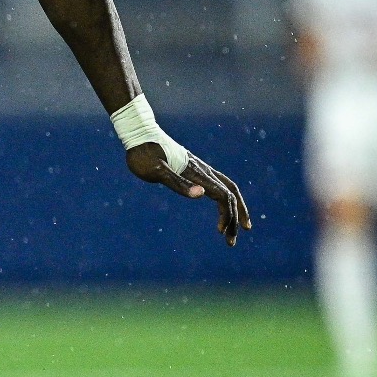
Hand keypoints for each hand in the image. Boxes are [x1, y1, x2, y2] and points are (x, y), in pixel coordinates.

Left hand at [126, 144, 251, 246]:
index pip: (223, 195)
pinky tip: (222, 210)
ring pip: (228, 189)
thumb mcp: (156, 171)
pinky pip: (218, 185)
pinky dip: (225, 200)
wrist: (139, 135)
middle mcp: (204, 170)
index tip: (221, 233)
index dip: (227, 214)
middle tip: (232, 242)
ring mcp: (200, 169)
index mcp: (197, 173)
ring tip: (235, 230)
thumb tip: (202, 195)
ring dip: (234, 210)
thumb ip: (178, 183)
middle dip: (236, 217)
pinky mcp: (194, 170)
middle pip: (231, 194)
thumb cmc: (143, 155)